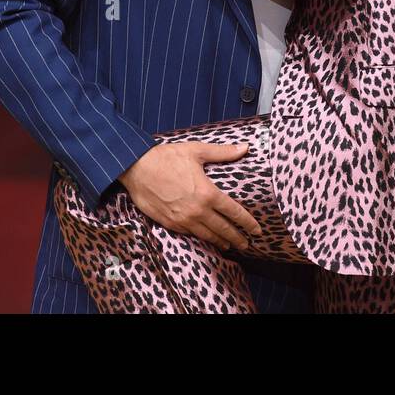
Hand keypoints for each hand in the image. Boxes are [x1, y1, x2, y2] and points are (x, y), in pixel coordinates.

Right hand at [118, 142, 262, 250]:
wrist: (137, 168)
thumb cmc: (167, 157)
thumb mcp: (197, 151)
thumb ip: (223, 153)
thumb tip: (244, 148)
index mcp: (207, 193)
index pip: (234, 212)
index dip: (247, 222)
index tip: (256, 230)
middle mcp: (198, 210)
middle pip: (223, 229)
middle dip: (237, 238)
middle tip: (247, 244)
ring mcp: (183, 219)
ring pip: (207, 236)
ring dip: (221, 242)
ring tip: (229, 246)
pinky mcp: (170, 223)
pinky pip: (190, 234)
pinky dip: (201, 239)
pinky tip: (206, 239)